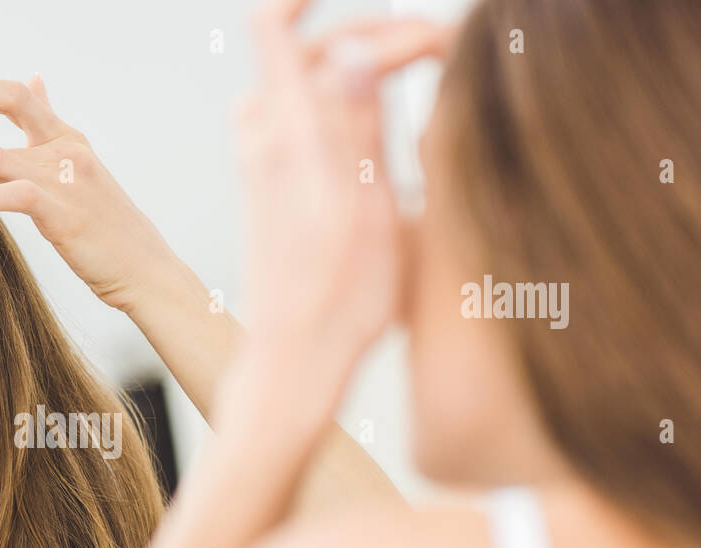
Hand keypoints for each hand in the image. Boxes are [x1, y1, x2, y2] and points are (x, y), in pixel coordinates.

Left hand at [0, 75, 179, 313]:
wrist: (147, 272)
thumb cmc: (109, 231)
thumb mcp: (79, 169)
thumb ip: (51, 126)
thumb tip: (35, 81)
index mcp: (67, 139)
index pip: (16, 97)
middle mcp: (66, 150)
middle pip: (0, 118)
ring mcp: (66, 179)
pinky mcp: (64, 213)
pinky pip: (12, 195)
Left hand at [212, 1, 455, 451]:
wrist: (294, 361)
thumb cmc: (340, 302)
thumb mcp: (370, 211)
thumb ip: (363, 127)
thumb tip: (359, 51)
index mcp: (292, 137)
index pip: (275, 29)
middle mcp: (265, 142)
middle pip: (306, 50)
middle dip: (372, 35)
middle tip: (438, 50)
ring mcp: (261, 164)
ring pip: (302, 84)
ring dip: (354, 68)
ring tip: (415, 78)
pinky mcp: (268, 189)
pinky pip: (296, 119)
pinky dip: (338, 103)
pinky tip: (379, 124)